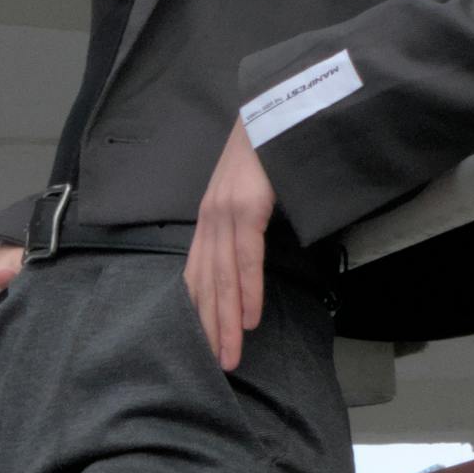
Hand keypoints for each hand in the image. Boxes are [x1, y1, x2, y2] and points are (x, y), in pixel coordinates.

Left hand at [186, 122, 275, 368]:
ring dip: (226, 321)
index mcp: (209, 219)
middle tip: (218, 365)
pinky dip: (247, 290)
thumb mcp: (249, 194)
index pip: (198, 275)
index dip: (201, 313)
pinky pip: (246, 257)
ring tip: (231, 355)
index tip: (206, 346)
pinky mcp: (247, 206)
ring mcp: (226, 213)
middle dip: (210, 329)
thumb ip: (244, 227)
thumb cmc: (268, 152)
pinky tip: (248, 318)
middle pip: (206, 285)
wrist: (275, 106)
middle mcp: (210, 219)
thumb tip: (249, 265)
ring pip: (222, 278)